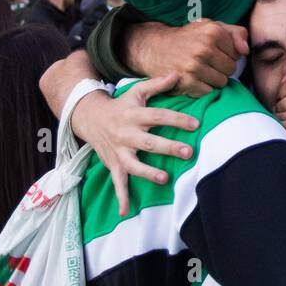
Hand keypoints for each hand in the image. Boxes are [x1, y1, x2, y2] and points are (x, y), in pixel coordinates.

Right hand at [70, 73, 199, 215]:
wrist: (89, 117)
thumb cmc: (121, 105)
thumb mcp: (136, 91)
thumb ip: (158, 84)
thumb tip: (179, 74)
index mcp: (134, 115)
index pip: (158, 116)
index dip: (176, 120)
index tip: (196, 125)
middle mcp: (126, 134)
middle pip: (149, 142)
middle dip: (168, 147)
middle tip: (189, 152)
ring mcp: (119, 151)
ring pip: (133, 164)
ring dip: (148, 172)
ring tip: (165, 179)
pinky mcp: (113, 164)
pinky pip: (117, 182)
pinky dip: (120, 197)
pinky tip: (124, 211)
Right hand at [124, 19, 247, 95]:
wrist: (154, 48)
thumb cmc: (187, 38)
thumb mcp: (210, 26)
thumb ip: (235, 33)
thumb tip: (246, 50)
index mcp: (213, 32)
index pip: (238, 54)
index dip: (227, 54)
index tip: (215, 52)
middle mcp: (204, 48)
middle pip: (231, 69)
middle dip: (222, 68)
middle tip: (206, 62)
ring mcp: (195, 67)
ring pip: (222, 82)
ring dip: (213, 79)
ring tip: (200, 70)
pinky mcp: (187, 83)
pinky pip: (209, 92)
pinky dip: (203, 88)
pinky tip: (193, 79)